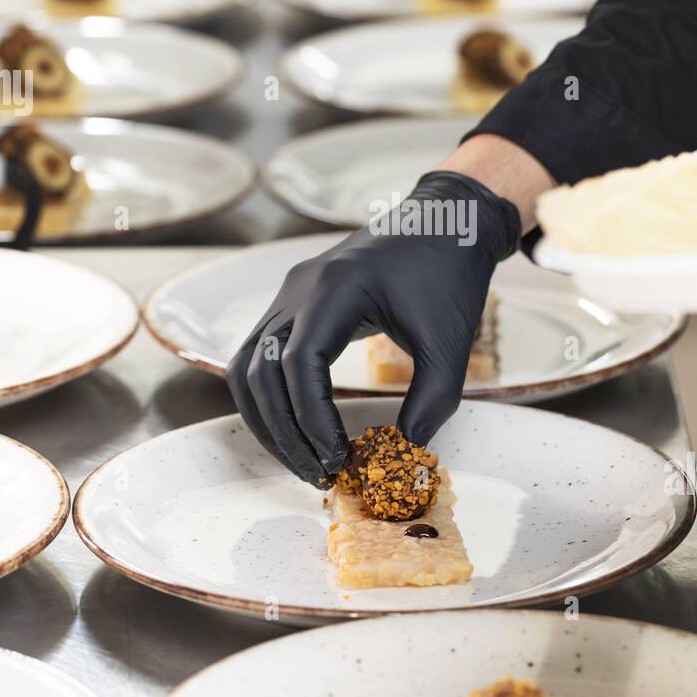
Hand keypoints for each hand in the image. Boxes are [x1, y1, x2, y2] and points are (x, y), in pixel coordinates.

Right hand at [226, 171, 521, 485]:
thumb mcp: (449, 340)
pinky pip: (260, 356)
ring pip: (247, 367)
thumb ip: (431, 400)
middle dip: (284, 432)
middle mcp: (299, 289)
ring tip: (305, 461)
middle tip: (320, 474)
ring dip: (267, 420)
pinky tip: (299, 429)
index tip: (339, 458)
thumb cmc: (449, 272)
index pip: (298, 365)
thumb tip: (404, 455)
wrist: (445, 221)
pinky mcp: (293, 304)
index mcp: (335, 288)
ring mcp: (290, 294)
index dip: (311, 420)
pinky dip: (270, 398)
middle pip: (259, 371)